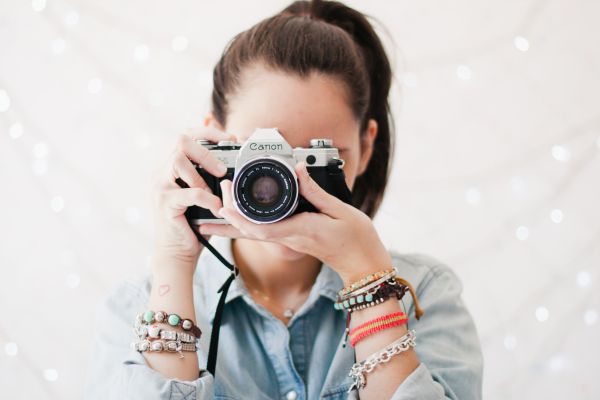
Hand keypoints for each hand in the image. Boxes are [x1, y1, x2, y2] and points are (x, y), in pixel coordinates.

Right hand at [151, 126, 235, 264]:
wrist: (177, 252)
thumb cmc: (194, 224)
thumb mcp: (204, 195)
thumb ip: (211, 177)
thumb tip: (233, 161)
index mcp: (170, 167)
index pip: (185, 136)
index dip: (207, 132)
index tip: (229, 139)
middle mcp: (161, 173)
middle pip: (180, 141)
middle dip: (206, 150)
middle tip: (222, 168)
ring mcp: (159, 186)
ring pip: (179, 161)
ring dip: (203, 173)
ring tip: (216, 189)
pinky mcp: (165, 202)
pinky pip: (190, 192)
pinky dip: (208, 198)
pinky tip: (216, 207)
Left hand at [198, 161, 391, 283]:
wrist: (362, 262)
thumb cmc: (355, 239)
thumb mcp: (339, 210)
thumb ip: (315, 191)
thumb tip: (298, 169)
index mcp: (300, 230)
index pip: (262, 227)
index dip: (240, 217)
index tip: (225, 202)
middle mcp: (290, 238)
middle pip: (251, 231)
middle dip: (230, 214)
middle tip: (218, 192)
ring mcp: (289, 241)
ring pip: (253, 234)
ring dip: (232, 223)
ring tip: (213, 209)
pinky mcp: (292, 240)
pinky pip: (263, 234)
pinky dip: (246, 226)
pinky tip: (234, 221)